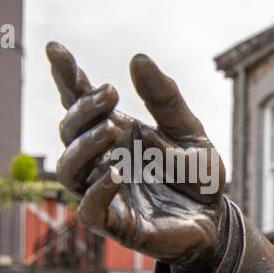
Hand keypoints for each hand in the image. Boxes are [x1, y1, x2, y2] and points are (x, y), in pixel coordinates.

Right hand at [47, 42, 225, 272]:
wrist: (217, 221)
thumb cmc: (197, 176)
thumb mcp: (190, 131)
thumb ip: (166, 99)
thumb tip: (138, 58)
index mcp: (115, 132)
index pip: (80, 102)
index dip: (66, 76)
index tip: (55, 48)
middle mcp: (102, 159)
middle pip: (69, 130)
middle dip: (83, 109)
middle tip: (111, 93)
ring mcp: (104, 191)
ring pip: (68, 169)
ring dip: (84, 146)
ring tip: (112, 131)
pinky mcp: (115, 224)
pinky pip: (89, 209)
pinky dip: (99, 190)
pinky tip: (119, 174)